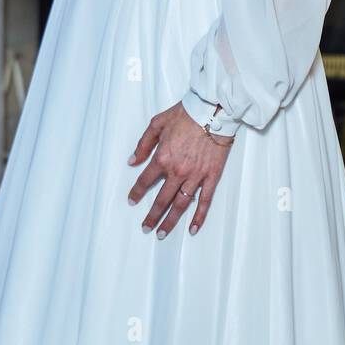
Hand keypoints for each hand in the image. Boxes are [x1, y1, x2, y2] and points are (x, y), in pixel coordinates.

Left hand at [127, 103, 233, 237]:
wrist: (212, 110)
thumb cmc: (185, 114)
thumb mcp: (157, 123)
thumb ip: (143, 144)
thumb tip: (132, 161)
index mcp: (163, 158)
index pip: (145, 181)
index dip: (137, 192)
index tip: (132, 201)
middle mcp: (177, 171)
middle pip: (162, 199)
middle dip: (152, 216)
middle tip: (145, 228)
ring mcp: (195, 176)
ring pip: (181, 204)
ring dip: (170, 221)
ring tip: (162, 233)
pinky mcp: (211, 177)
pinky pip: (204, 201)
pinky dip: (198, 217)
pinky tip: (192, 229)